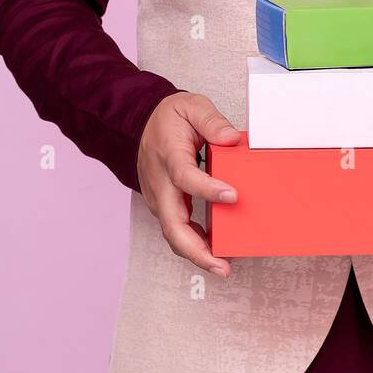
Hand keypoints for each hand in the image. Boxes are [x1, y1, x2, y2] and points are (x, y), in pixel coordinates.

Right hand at [136, 91, 241, 278]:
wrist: (139, 124)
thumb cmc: (168, 118)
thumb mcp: (191, 106)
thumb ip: (212, 121)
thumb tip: (231, 138)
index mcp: (169, 155)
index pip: (185, 177)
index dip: (207, 189)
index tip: (232, 196)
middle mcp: (160, 182)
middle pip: (172, 224)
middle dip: (196, 249)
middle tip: (221, 264)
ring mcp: (159, 198)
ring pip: (173, 233)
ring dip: (195, 253)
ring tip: (222, 266)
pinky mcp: (163, 206)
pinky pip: (176, 229)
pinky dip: (193, 244)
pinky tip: (213, 251)